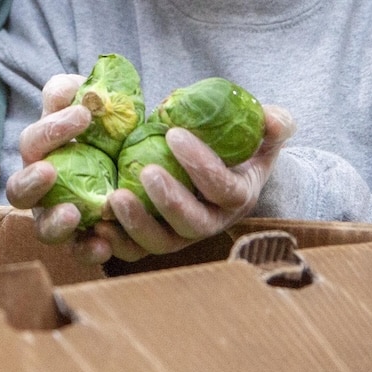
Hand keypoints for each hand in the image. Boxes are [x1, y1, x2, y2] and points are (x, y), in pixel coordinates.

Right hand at [3, 73, 102, 253]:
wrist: (131, 158)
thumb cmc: (101, 129)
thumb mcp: (87, 103)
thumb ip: (70, 92)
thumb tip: (62, 92)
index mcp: (38, 154)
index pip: (34, 142)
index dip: (52, 130)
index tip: (84, 116)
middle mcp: (40, 190)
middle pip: (19, 192)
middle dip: (31, 183)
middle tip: (50, 172)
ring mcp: (58, 218)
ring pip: (44, 229)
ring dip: (54, 223)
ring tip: (72, 214)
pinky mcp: (83, 241)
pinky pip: (79, 251)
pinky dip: (88, 250)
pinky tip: (103, 245)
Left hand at [97, 107, 291, 259]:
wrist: (217, 167)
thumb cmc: (239, 145)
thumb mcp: (262, 131)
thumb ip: (273, 123)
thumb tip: (275, 121)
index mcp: (238, 196)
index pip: (223, 187)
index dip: (201, 164)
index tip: (174, 133)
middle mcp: (212, 222)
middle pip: (193, 223)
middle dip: (170, 200)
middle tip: (145, 170)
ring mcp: (182, 235)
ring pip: (162, 242)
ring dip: (138, 224)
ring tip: (115, 197)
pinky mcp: (155, 239)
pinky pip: (135, 251)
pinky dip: (116, 243)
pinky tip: (96, 224)